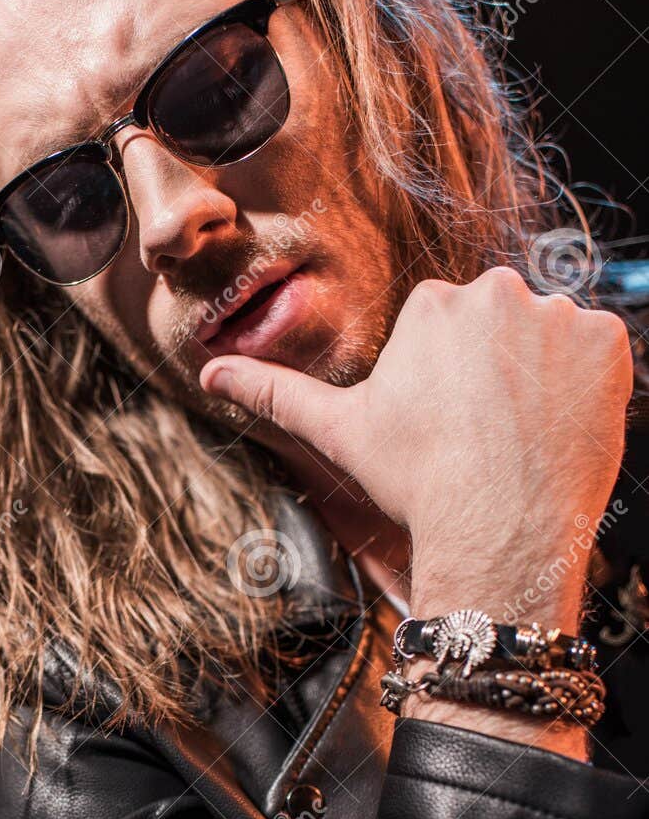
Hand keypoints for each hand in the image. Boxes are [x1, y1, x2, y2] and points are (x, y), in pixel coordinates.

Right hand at [200, 266, 632, 632]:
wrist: (496, 527)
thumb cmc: (417, 481)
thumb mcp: (340, 432)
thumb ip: (277, 393)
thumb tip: (209, 373)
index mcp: (433, 304)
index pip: (446, 328)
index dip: (445, 383)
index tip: (447, 425)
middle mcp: (497, 291)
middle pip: (499, 326)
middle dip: (494, 373)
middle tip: (484, 436)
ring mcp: (559, 315)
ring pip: (549, 341)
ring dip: (540, 379)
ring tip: (521, 439)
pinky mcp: (608, 343)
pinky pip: (599, 355)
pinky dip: (586, 389)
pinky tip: (558, 431)